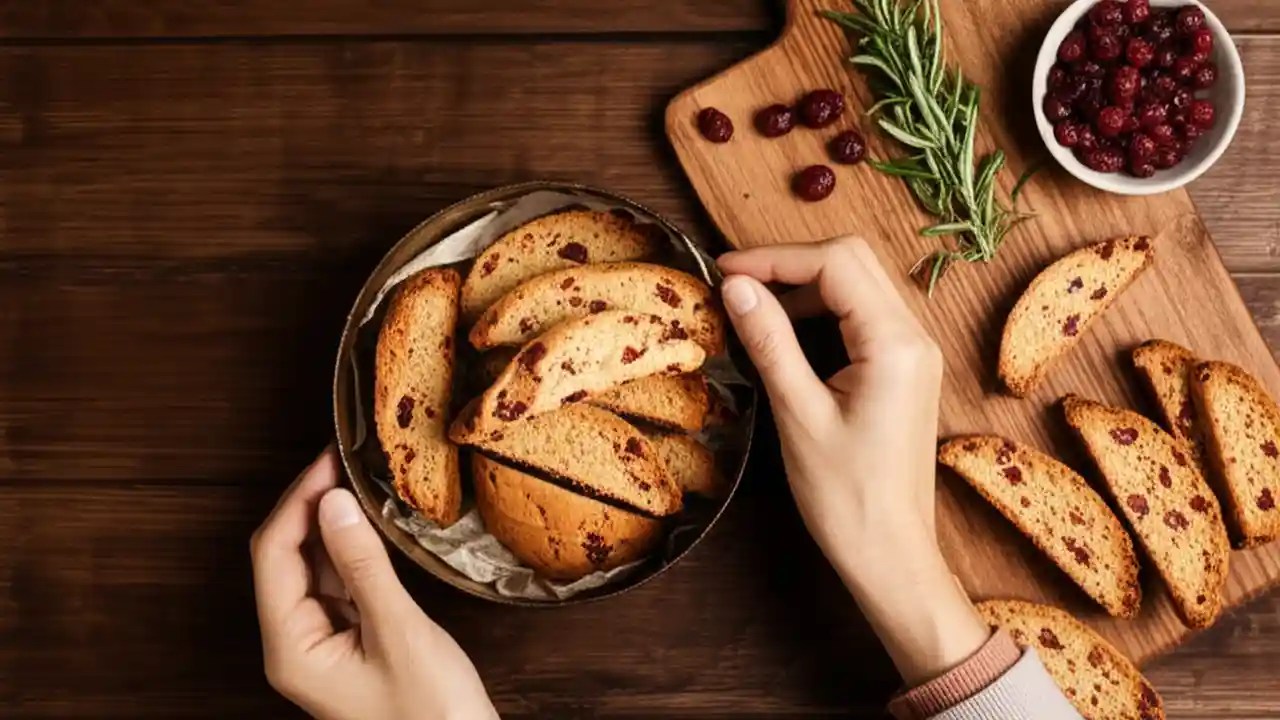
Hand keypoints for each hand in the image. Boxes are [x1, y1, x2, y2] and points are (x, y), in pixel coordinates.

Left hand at [251, 447, 497, 719]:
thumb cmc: (430, 711)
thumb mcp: (397, 630)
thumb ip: (363, 564)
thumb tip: (335, 501)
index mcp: (290, 648)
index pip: (273, 555)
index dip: (296, 501)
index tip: (329, 460)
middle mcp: (294, 645)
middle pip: (284, 558)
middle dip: (309, 507)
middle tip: (344, 459)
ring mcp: (320, 644)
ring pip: (310, 568)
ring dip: (329, 524)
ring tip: (357, 479)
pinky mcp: (347, 642)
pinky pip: (336, 584)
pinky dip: (348, 550)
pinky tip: (369, 523)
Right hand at [718, 236, 988, 684]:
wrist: (891, 555)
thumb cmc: (846, 498)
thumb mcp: (798, 414)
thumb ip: (769, 342)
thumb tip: (736, 287)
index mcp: (895, 345)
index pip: (836, 265)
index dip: (775, 259)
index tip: (725, 272)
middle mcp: (915, 337)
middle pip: (853, 261)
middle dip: (790, 263)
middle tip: (735, 283)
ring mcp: (915, 353)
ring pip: (859, 285)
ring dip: (805, 285)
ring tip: (751, 305)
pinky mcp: (905, 370)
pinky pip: (864, 316)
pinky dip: (822, 311)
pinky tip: (783, 331)